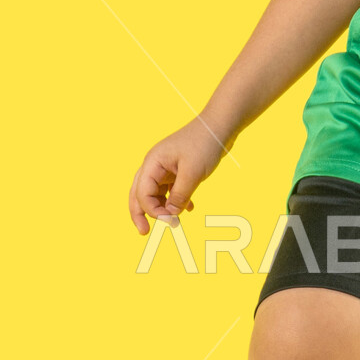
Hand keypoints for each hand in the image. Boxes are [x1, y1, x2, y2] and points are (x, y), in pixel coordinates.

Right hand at [129, 117, 232, 234]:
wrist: (220, 126)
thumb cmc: (204, 144)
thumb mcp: (192, 173)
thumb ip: (179, 196)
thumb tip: (170, 217)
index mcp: (152, 162)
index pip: (142, 192)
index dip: (152, 210)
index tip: (169, 222)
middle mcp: (155, 165)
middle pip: (139, 193)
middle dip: (141, 213)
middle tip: (143, 233)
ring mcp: (166, 167)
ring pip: (156, 192)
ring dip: (162, 208)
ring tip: (174, 223)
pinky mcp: (178, 169)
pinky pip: (171, 189)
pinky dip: (177, 200)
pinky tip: (191, 208)